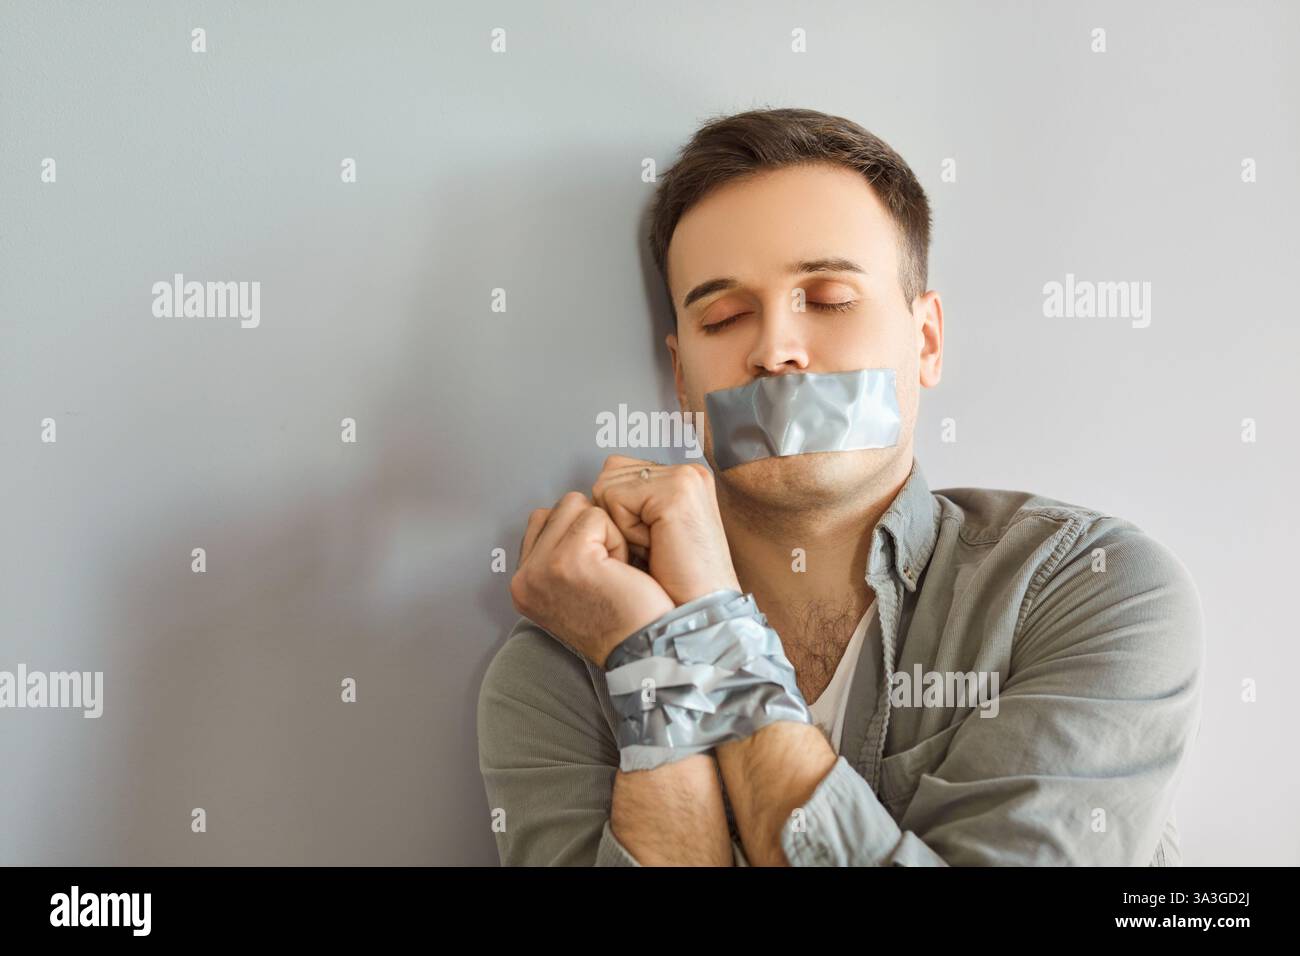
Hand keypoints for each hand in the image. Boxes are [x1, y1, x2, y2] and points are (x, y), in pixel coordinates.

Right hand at [510, 491, 674, 667]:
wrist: (644, 652)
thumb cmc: (622, 621)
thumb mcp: (572, 588)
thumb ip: (558, 552)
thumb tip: (572, 513)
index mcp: (522, 584)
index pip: (542, 520)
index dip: (579, 533)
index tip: (596, 570)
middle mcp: (524, 578)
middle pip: (559, 507)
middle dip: (591, 530)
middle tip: (606, 573)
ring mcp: (542, 568)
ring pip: (577, 506)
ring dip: (604, 533)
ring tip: (612, 571)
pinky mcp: (569, 559)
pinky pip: (597, 517)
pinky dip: (617, 540)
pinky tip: (620, 572)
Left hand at [592, 455, 740, 605]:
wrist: (696, 614)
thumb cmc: (672, 586)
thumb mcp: (647, 535)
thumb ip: (630, 504)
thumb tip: (590, 495)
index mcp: (682, 480)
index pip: (618, 472)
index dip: (615, 512)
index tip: (645, 543)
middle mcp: (686, 473)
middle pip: (608, 476)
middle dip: (614, 517)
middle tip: (650, 547)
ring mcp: (683, 479)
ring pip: (607, 486)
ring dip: (619, 525)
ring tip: (652, 547)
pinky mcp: (675, 492)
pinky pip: (615, 499)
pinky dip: (625, 530)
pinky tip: (653, 547)